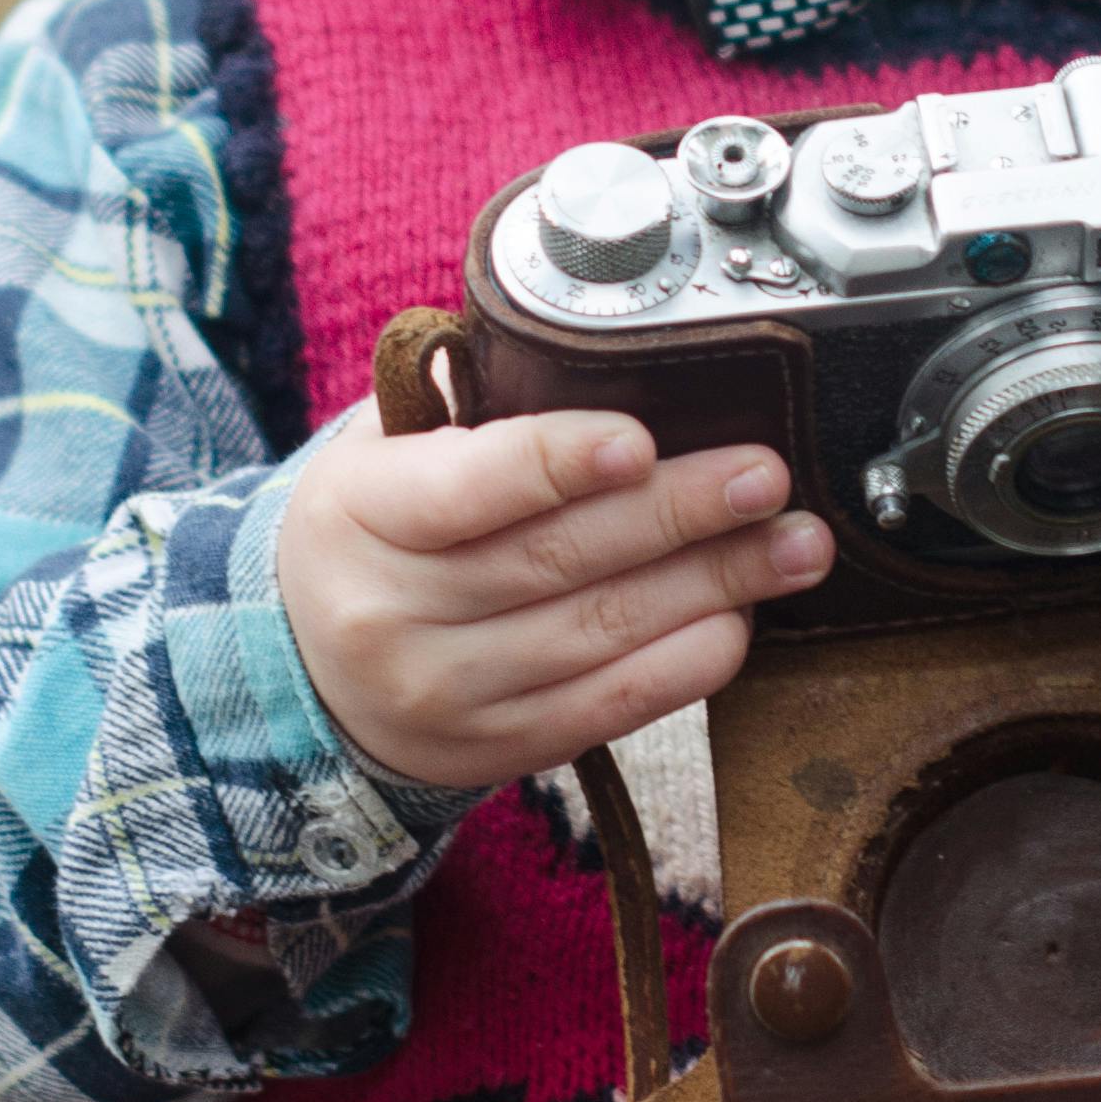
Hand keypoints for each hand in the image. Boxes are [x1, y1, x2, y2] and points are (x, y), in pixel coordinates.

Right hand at [275, 408, 831, 788]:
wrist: (305, 672)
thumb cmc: (370, 532)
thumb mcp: (376, 454)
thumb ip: (463, 407)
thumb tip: (583, 352)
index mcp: (359, 514)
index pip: (465, 488)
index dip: (558, 462)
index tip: (642, 437)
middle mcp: (394, 614)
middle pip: (558, 559)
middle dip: (679, 513)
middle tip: (766, 476)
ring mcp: (447, 693)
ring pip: (601, 633)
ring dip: (715, 585)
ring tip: (795, 545)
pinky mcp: (497, 748)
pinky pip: (612, 705)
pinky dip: (689, 661)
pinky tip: (742, 617)